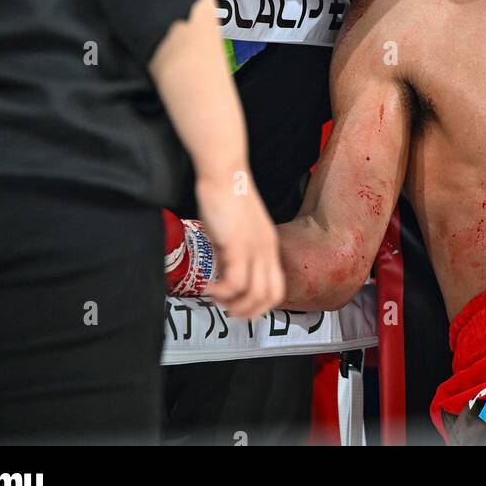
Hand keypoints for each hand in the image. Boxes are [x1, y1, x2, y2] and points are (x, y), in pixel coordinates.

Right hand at [195, 174, 284, 318]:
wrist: (224, 174)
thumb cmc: (226, 198)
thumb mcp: (234, 233)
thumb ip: (232, 256)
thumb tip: (223, 276)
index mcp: (269, 247)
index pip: (276, 288)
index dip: (257, 305)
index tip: (236, 304)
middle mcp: (267, 250)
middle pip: (271, 297)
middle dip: (247, 311)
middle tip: (224, 306)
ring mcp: (255, 249)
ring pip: (256, 295)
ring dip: (232, 304)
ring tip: (214, 295)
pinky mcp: (239, 246)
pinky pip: (237, 283)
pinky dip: (221, 292)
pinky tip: (208, 286)